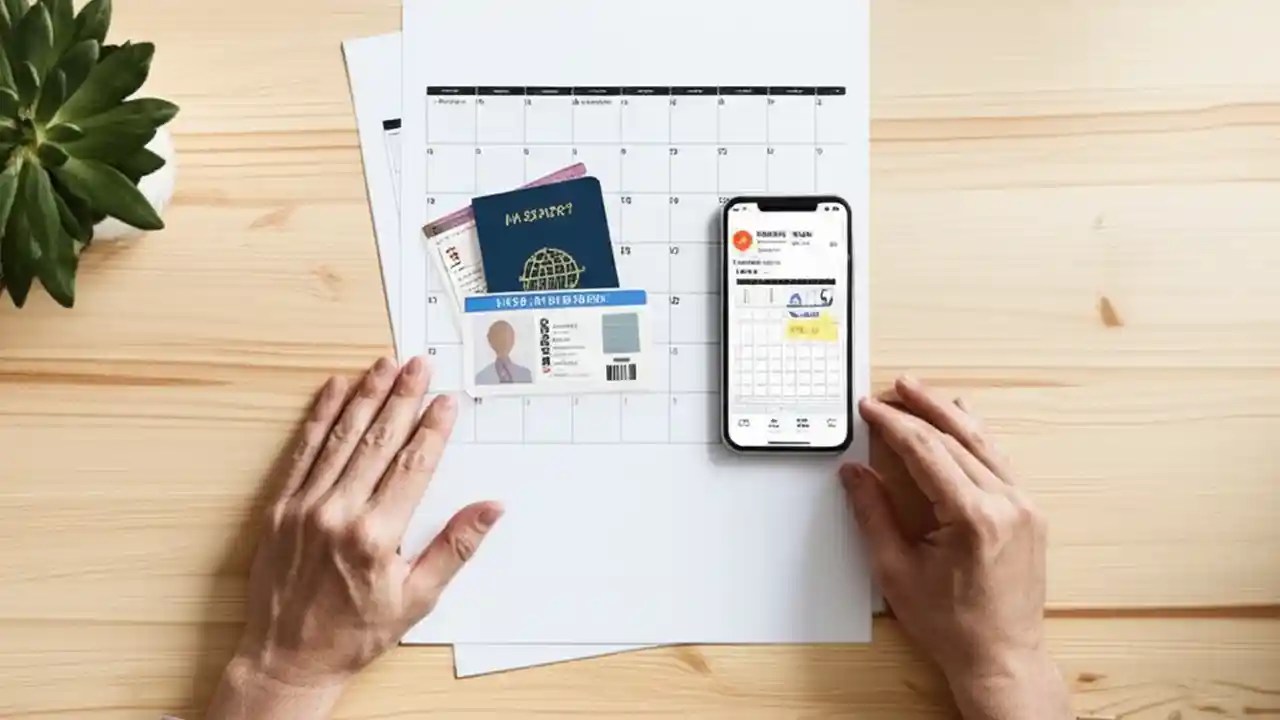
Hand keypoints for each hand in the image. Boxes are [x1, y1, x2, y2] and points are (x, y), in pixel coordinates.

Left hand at [208, 357, 502, 719]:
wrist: (287, 658)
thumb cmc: (354, 633)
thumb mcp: (417, 598)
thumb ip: (455, 547)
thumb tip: (491, 509)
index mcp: (377, 536)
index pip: (413, 466)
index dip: (433, 429)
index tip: (447, 401)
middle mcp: (338, 514)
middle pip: (378, 441)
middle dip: (402, 398)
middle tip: (418, 365)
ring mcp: (304, 507)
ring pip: (341, 438)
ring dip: (365, 396)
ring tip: (384, 366)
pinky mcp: (279, 508)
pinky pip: (303, 451)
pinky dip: (319, 418)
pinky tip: (333, 391)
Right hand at [842, 376, 1070, 719]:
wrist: (1002, 657)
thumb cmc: (953, 626)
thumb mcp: (897, 570)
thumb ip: (873, 514)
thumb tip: (855, 473)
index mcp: (973, 518)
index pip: (926, 451)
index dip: (893, 425)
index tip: (871, 409)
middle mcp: (1007, 505)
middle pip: (955, 439)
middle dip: (919, 411)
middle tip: (891, 391)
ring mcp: (1024, 507)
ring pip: (982, 443)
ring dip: (948, 415)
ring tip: (921, 392)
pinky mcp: (1030, 513)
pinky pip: (1000, 462)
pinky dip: (976, 438)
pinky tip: (964, 421)